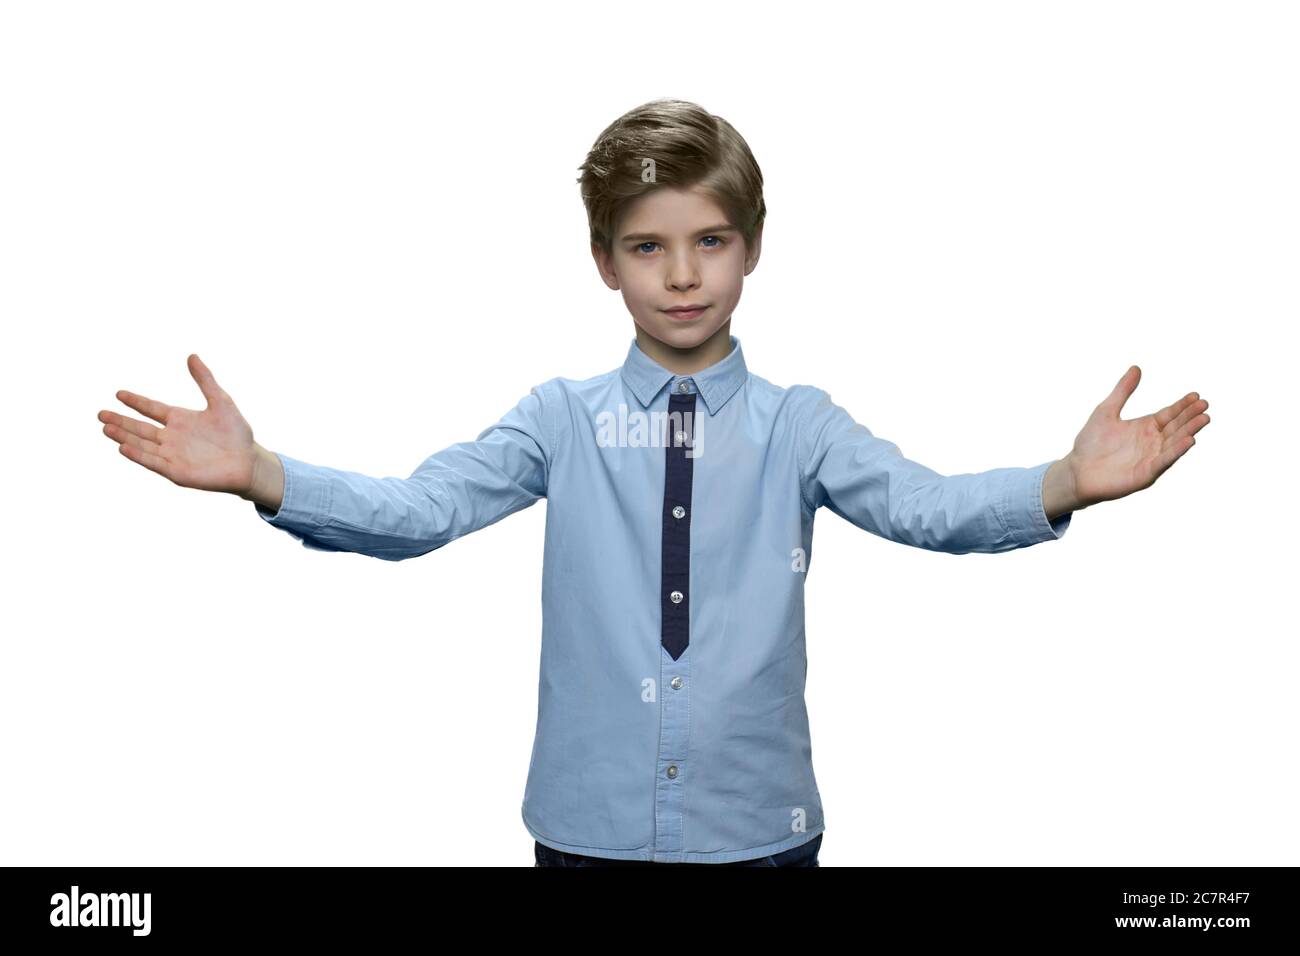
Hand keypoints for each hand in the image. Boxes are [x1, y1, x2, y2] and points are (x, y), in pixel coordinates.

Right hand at [98, 354, 258, 494]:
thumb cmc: (237, 433)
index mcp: (180, 420)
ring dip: (124, 436)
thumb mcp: (221, 401)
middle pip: (140, 427)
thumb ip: (205, 380)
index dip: (136, 401)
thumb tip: (192, 355)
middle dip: (120, 421)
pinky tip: (123, 447)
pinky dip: (138, 455)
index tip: (119, 393)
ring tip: (106, 428)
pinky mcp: (176, 471)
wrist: (249, 462)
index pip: (151, 408)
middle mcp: (172, 437)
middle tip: (100, 414)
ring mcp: (172, 455)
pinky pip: (153, 462)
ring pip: (142, 444)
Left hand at [1062, 365, 1209, 508]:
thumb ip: (1122, 391)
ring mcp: (1150, 459)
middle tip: (1204, 405)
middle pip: (1176, 427)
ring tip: (1204, 419)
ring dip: (1189, 432)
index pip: (1169, 414)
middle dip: (1191, 417)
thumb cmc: (1090, 443)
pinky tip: (1189, 440)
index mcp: (1145, 427)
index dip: (1182, 406)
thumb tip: (1136, 367)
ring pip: (1174, 443)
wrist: (1076, 470)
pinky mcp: (1145, 474)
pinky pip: (1163, 462)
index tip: (1196, 395)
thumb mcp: (1106, 411)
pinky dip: (1176, 452)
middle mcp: (1152, 442)